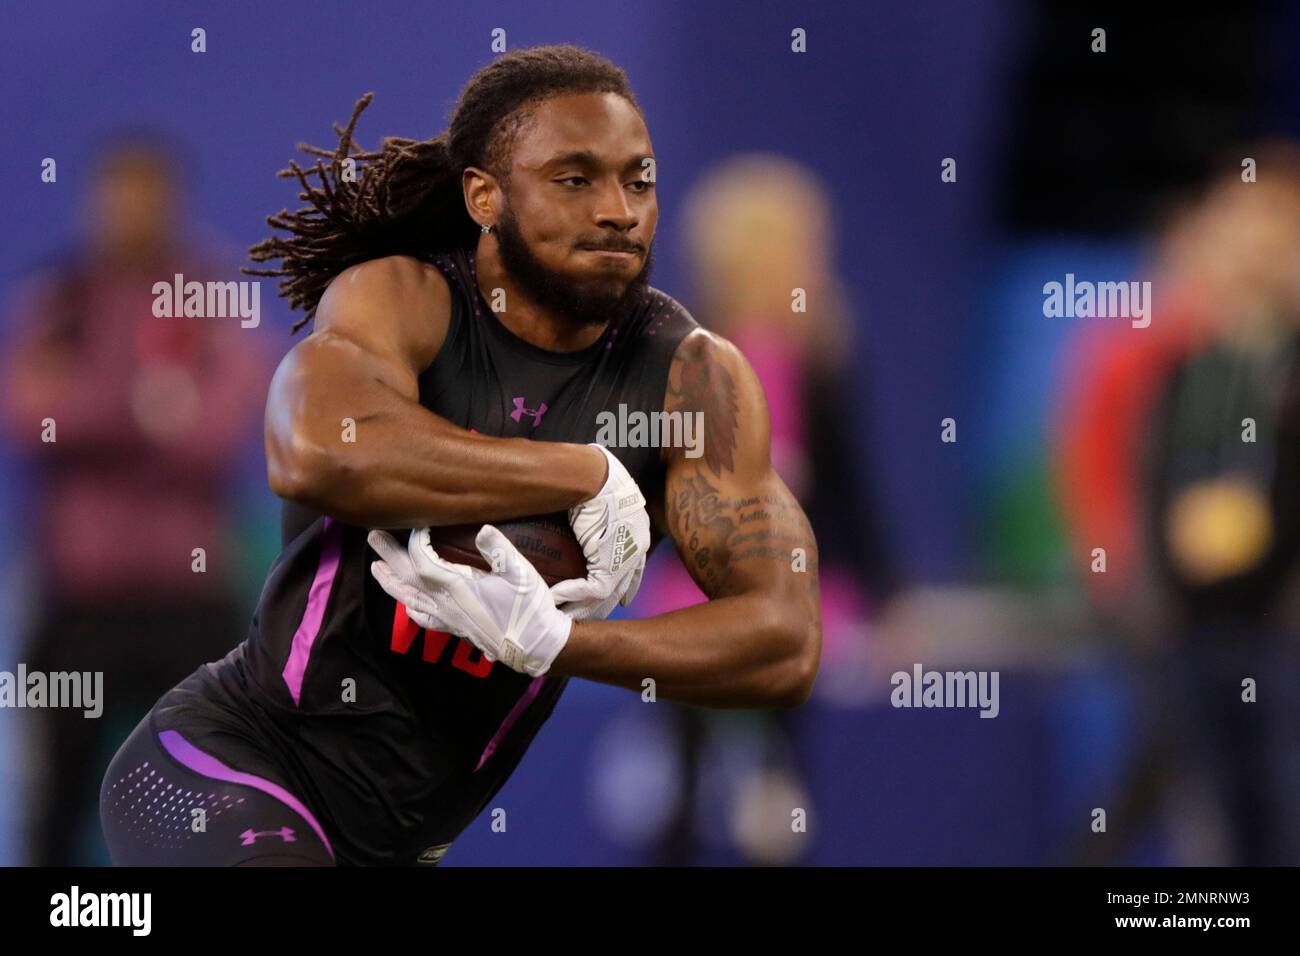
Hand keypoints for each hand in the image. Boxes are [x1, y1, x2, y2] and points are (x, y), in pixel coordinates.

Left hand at [368, 525, 572, 676]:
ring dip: (390, 581)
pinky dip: (410, 607)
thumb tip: (482, 528)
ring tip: (375, 568)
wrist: (537, 647)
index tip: (421, 521)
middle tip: (373, 535)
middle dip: (389, 554)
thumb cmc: (530, 608)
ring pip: (409, 599)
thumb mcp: (521, 573)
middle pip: (408, 577)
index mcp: (456, 587)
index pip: (423, 559)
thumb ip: (500, 549)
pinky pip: (423, 618)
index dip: (417, 539)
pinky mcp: (455, 629)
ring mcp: (448, 619)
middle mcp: (445, 604)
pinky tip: (407, 604)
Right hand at [551, 443, 650, 620]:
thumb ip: (595, 509)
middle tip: (591, 612)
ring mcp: (627, 557)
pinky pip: (592, 588)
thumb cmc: (593, 478)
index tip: (622, 598)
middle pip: (623, 583)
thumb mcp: (599, 496)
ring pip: (608, 592)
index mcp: (639, 529)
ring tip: (567, 613)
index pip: (635, 564)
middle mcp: (638, 545)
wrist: (594, 478)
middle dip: (607, 601)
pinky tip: (556, 597)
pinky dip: (572, 594)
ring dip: (585, 604)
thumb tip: (579, 507)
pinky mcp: (611, 565)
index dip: (628, 582)